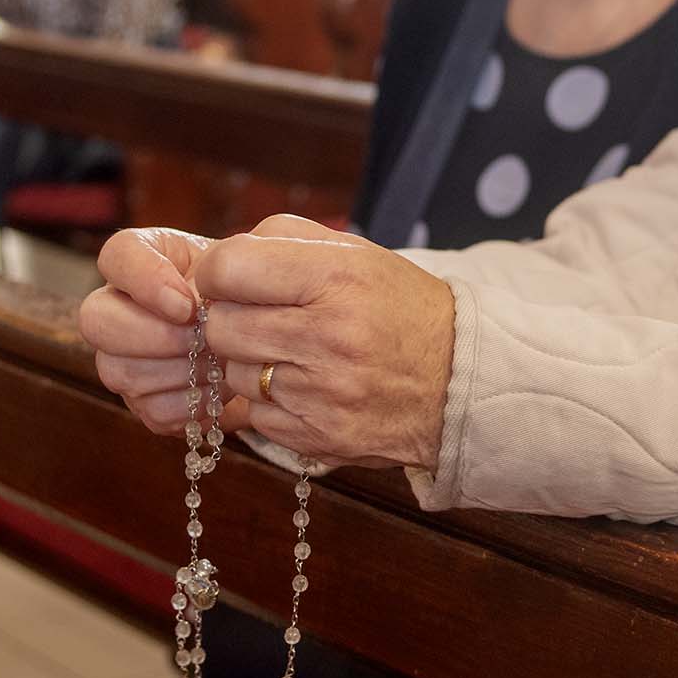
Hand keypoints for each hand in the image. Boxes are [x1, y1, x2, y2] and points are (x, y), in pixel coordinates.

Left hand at [82, 217, 456, 470]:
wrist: (460, 379)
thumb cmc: (398, 307)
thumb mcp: (356, 254)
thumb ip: (283, 239)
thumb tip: (217, 262)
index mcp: (336, 278)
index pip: (226, 269)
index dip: (218, 273)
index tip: (232, 280)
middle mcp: (328, 336)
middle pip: (220, 326)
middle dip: (232, 320)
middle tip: (264, 319)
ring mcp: (321, 393)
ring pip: (233, 373)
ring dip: (251, 363)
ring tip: (293, 354)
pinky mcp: (316, 437)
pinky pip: (254, 415)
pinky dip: (270, 401)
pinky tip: (305, 388)